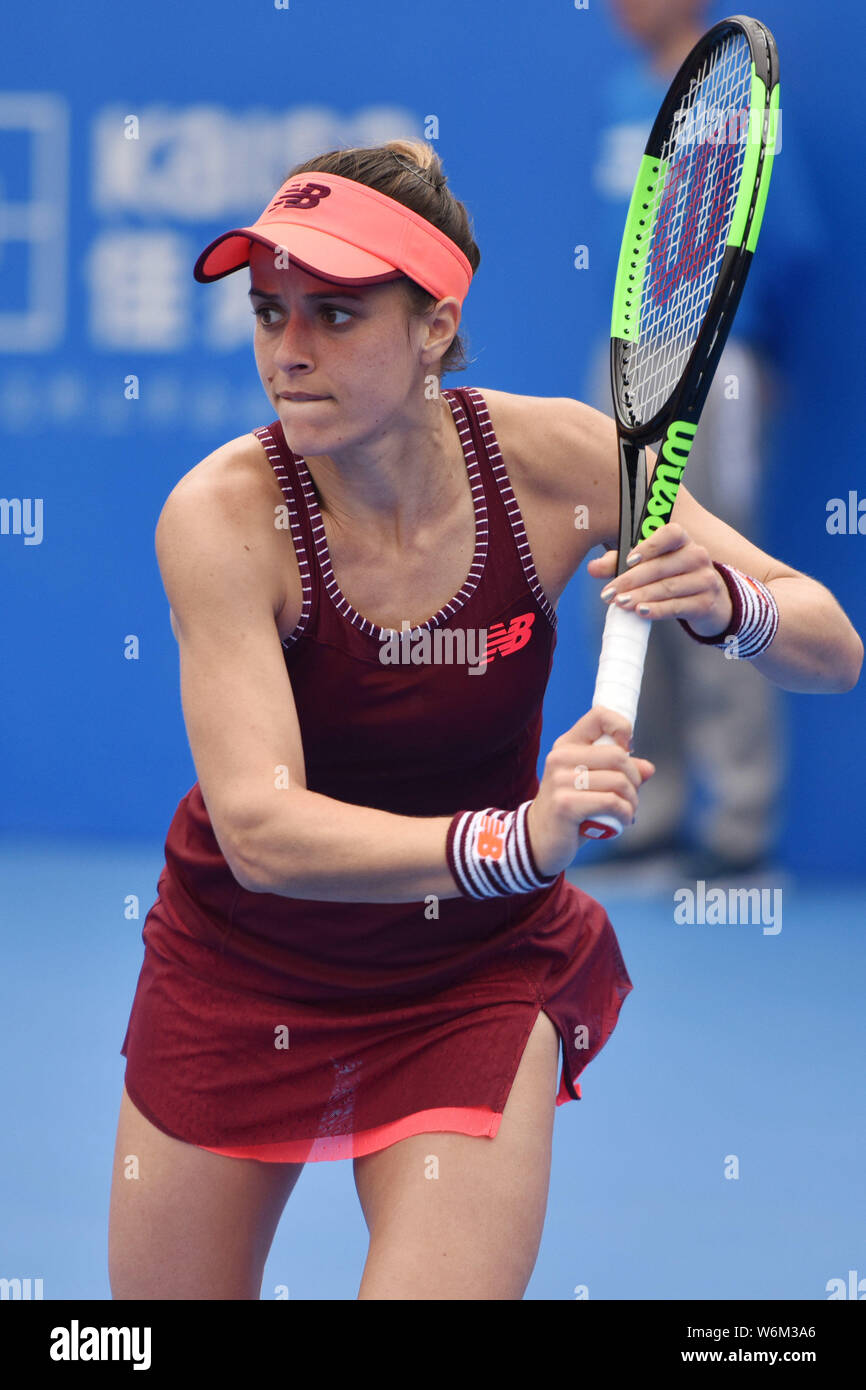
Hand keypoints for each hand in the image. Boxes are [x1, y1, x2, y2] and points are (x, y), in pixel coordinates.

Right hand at [527, 707, 654, 875]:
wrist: (539, 840)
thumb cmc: (571, 810)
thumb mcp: (594, 785)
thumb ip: (620, 772)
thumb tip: (648, 768)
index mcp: (567, 745)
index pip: (599, 715)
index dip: (622, 728)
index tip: (627, 750)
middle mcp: (561, 757)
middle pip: (618, 755)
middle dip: (634, 779)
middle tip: (631, 796)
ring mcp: (560, 780)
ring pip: (618, 781)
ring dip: (632, 802)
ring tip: (626, 812)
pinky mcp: (565, 804)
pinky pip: (612, 803)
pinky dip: (625, 814)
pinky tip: (622, 821)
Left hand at [587, 521, 732, 636]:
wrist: (708, 600)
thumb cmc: (671, 576)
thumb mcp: (648, 565)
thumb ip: (619, 563)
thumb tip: (592, 567)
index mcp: (683, 540)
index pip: (672, 533)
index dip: (650, 545)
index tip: (628, 560)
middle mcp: (697, 556)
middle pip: (662, 566)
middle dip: (631, 580)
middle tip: (609, 592)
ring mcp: (705, 579)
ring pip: (668, 587)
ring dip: (641, 596)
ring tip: (620, 602)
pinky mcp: (705, 603)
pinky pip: (677, 606)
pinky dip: (657, 610)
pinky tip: (640, 612)